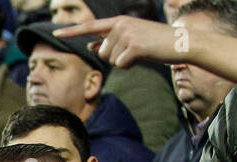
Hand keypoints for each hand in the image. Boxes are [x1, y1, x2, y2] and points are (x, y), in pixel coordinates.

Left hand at [55, 16, 179, 68]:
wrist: (181, 43)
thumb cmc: (154, 43)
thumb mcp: (129, 40)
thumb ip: (109, 42)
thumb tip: (90, 46)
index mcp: (119, 21)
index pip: (90, 27)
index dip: (72, 32)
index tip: (55, 34)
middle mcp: (120, 24)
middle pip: (101, 52)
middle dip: (115, 57)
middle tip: (135, 51)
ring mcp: (127, 34)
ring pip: (111, 60)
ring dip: (124, 61)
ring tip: (141, 52)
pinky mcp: (134, 46)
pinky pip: (121, 65)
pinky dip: (131, 65)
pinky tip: (144, 56)